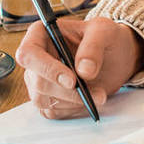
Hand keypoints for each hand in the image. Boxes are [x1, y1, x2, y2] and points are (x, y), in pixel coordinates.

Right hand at [16, 17, 143, 118]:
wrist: (115, 56)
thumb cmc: (105, 37)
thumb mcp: (104, 32)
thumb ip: (93, 47)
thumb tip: (83, 70)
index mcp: (41, 34)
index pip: (28, 53)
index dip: (46, 69)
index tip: (72, 80)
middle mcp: (36, 58)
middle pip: (37, 82)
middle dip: (67, 91)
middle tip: (95, 92)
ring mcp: (40, 79)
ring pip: (43, 100)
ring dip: (73, 102)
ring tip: (99, 94)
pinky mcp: (49, 98)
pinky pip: (53, 111)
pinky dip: (73, 109)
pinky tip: (90, 99)